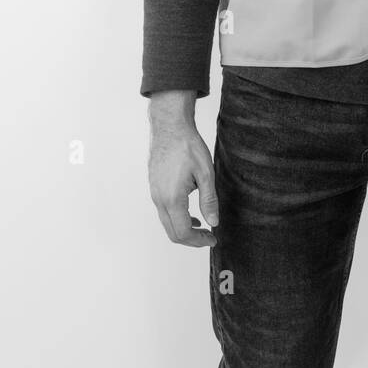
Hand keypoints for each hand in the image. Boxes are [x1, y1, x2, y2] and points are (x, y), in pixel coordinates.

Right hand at [148, 111, 218, 248]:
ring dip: (184, 229)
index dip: (199, 241)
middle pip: (172, 232)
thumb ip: (209, 200)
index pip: (183, 232)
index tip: (213, 239)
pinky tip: (190, 213)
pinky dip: (177, 218)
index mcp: (172, 199)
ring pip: (167, 222)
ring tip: (202, 227)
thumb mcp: (205, 174)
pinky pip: (163, 211)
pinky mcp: (154, 187)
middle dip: (191, 239)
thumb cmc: (188, 147)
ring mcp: (154, 193)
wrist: (169, 127)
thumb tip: (213, 222)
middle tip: (208, 237)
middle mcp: (159, 199)